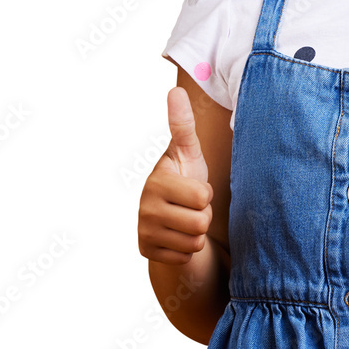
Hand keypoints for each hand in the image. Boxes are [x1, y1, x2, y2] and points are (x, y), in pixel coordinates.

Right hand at [137, 86, 213, 263]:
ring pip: (194, 242)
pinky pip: (185, 257)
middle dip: (203, 215)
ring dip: (196, 233)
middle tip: (191, 206)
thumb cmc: (184, 178)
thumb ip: (183, 124)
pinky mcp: (146, 251)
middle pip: (200, 222)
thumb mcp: (187, 152)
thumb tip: (175, 90)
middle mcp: (144, 207)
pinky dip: (186, 249)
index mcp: (157, 180)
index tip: (191, 185)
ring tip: (185, 218)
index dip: (205, 193)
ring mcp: (143, 230)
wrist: (172, 214)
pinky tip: (177, 236)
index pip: (203, 197)